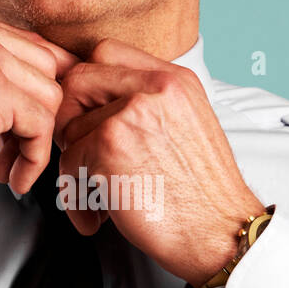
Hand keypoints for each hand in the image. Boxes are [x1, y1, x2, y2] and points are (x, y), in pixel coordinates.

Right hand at [0, 6, 76, 211]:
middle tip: (16, 150)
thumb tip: (32, 88)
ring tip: (8, 167)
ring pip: (50, 97)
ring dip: (37, 141)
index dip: (38, 89)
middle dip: (41, 114)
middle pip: (48, 68)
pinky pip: (41, 126)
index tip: (29, 124)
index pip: (30, 46)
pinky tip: (11, 177)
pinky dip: (34, 158)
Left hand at [45, 39, 266, 286]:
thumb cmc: (202, 195)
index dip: (88, 86)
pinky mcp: (109, 146)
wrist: (220, 235)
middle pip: (77, 80)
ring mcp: (130, 113)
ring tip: (100, 198)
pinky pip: (67, 165)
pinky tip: (99, 217)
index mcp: (175, 79)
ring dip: (75, 170)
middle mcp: (154, 88)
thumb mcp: (187, 126)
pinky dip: (76, 200)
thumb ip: (148, 104)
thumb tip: (94, 100)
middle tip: (81, 156)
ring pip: (68, 129)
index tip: (89, 119)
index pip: (106, 52)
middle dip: (70, 121)